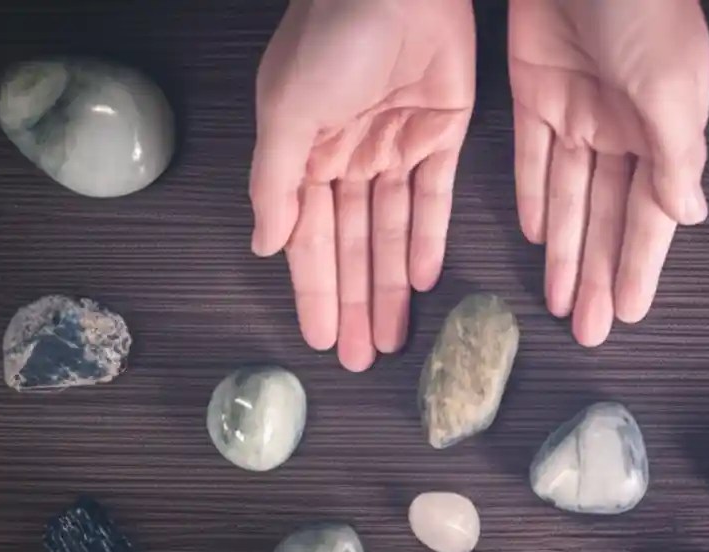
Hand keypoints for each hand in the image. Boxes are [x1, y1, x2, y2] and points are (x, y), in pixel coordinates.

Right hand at [250, 0, 474, 370]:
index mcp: (304, 150)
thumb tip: (266, 244)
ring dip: (391, 284)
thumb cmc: (331, 35)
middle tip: (362, 359)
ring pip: (392, 230)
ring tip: (393, 338)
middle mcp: (348, 154)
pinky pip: (434, 197)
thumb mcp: (287, 112)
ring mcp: (396, 145)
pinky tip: (423, 279)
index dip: (315, 289)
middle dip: (356, 301)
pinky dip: (429, 237)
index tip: (322, 340)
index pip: (308, 237)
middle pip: (352, 244)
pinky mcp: (443, 132)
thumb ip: (276, 182)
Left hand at [508, 0, 708, 345]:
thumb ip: (675, 157)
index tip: (627, 312)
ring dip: (563, 249)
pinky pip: (532, 158)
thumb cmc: (640, 8)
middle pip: (605, 218)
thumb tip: (688, 215)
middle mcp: (621, 130)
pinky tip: (533, 236)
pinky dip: (531, 196)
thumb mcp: (669, 88)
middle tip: (587, 330)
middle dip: (597, 274)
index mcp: (662, 131)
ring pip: (567, 198)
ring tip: (556, 300)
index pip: (649, 216)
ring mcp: (577, 113)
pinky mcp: (535, 93)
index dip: (638, 265)